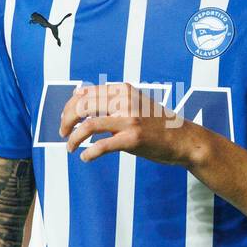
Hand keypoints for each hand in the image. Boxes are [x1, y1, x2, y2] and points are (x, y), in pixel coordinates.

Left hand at [60, 82, 201, 166]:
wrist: (183, 139)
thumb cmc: (155, 124)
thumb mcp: (133, 104)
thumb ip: (110, 100)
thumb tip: (78, 95)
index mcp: (123, 90)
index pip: (86, 94)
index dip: (69, 107)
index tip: (65, 120)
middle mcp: (125, 100)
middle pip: (83, 106)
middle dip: (67, 120)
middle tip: (63, 133)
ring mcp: (130, 119)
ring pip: (89, 125)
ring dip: (73, 137)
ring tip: (69, 147)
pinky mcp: (134, 139)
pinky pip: (102, 145)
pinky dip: (89, 152)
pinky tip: (85, 156)